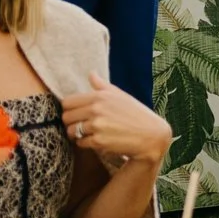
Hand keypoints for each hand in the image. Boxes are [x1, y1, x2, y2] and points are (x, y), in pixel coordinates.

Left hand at [59, 73, 173, 162]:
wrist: (152, 136)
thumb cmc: (137, 114)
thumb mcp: (121, 96)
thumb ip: (102, 86)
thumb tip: (91, 73)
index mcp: (100, 96)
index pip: (67, 102)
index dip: (71, 109)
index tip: (78, 113)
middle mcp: (96, 109)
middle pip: (66, 117)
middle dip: (72, 122)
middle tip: (83, 125)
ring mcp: (97, 126)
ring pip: (72, 131)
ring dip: (78, 134)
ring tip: (91, 133)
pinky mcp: (99, 141)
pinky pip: (81, 143)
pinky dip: (87, 144)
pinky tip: (99, 140)